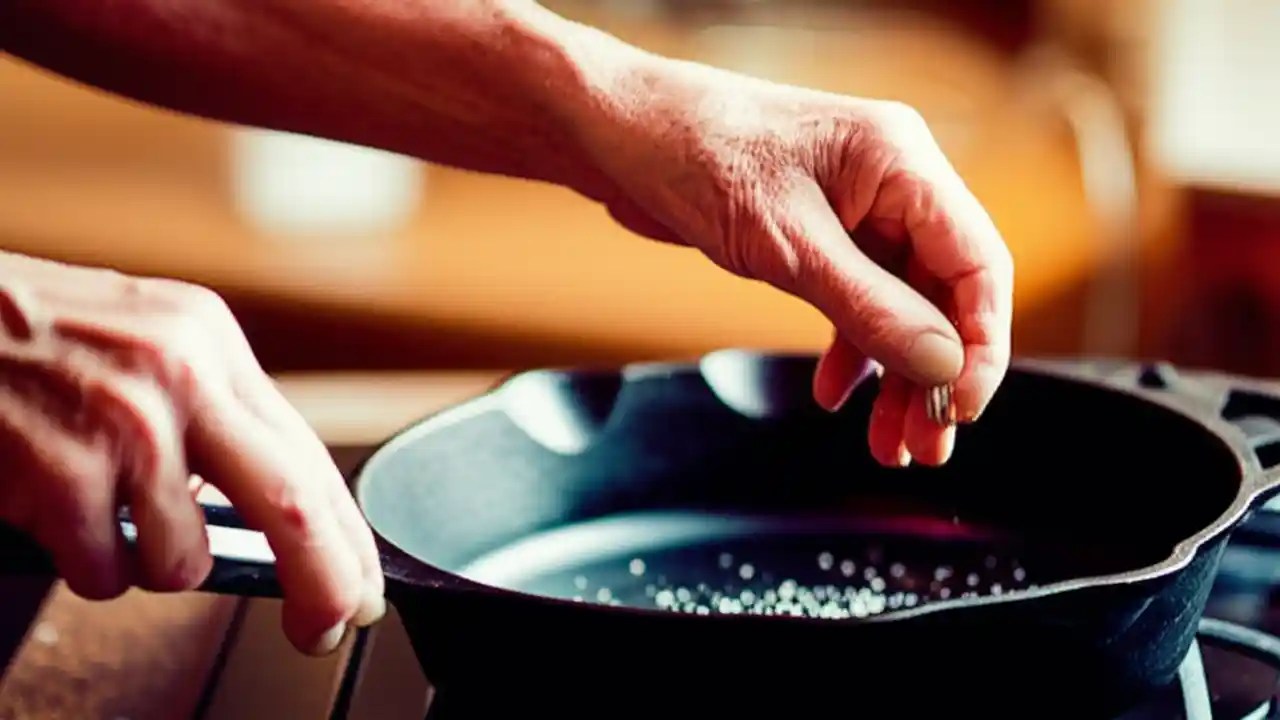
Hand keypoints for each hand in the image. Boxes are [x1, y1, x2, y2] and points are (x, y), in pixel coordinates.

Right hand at [0, 252, 383, 654]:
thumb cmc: (26, 336)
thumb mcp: (144, 344)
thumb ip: (210, 413)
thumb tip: (269, 513)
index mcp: (209, 342)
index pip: (308, 456)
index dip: (346, 537)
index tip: (359, 586)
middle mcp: (182, 374)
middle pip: (292, 506)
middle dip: (321, 582)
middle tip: (323, 627)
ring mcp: (126, 423)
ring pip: (184, 559)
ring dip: (147, 564)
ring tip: (98, 510)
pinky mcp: (63, 472)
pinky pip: (106, 572)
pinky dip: (86, 565)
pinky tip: (54, 513)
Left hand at [578, 60, 1012, 466]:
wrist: (616, 129)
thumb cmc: (693, 154)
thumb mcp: (788, 244)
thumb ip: (869, 307)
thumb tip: (942, 364)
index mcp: (902, 161)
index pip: (978, 262)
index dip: (982, 344)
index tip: (963, 408)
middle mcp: (889, 180)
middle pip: (943, 290)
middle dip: (935, 373)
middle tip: (927, 446)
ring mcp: (854, 205)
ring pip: (900, 301)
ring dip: (894, 372)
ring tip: (889, 441)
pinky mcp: (818, 229)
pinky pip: (856, 296)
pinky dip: (849, 345)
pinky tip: (832, 392)